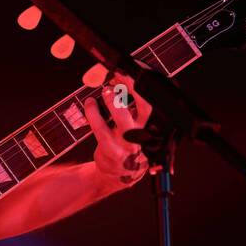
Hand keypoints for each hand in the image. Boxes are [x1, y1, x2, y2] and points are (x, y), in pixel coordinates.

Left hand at [84, 73, 152, 187]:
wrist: (119, 173)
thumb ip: (134, 107)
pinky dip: (93, 112)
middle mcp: (145, 135)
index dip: (143, 86)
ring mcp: (128, 144)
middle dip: (132, 88)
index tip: (130, 72)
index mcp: (155, 127)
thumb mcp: (138, 126)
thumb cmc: (129, 144)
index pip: (155, 103)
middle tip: (119, 76)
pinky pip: (100, 128)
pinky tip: (90, 103)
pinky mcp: (111, 150)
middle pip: (146, 108)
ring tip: (105, 90)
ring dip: (112, 100)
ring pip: (122, 117)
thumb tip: (120, 79)